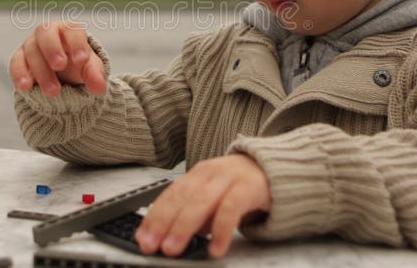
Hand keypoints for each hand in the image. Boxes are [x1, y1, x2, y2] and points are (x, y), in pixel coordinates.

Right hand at [9, 21, 105, 96]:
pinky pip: (16, 63)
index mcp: (69, 30)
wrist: (62, 75)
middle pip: (45, 33)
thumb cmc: (78, 65)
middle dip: (52, 49)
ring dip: (42, 71)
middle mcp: (48, 32)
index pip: (72, 29)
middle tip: (60, 66)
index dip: (76, 43)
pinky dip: (20, 74)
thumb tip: (100, 88)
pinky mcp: (19, 58)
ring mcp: (31, 44)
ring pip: (32, 51)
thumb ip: (95, 75)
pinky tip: (26, 87)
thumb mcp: (90, 69)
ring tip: (53, 92)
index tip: (82, 60)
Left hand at [135, 154, 271, 257]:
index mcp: (197, 175)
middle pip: (181, 198)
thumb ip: (194, 215)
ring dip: (184, 227)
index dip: (154, 217)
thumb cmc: (239, 185)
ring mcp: (229, 178)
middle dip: (163, 222)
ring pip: (201, 202)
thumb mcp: (212, 197)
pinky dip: (221, 230)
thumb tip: (169, 236)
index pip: (170, 195)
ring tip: (174, 248)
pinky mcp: (249, 188)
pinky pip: (231, 209)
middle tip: (152, 245)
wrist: (274, 168)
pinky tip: (215, 247)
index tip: (142, 237)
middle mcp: (210, 174)